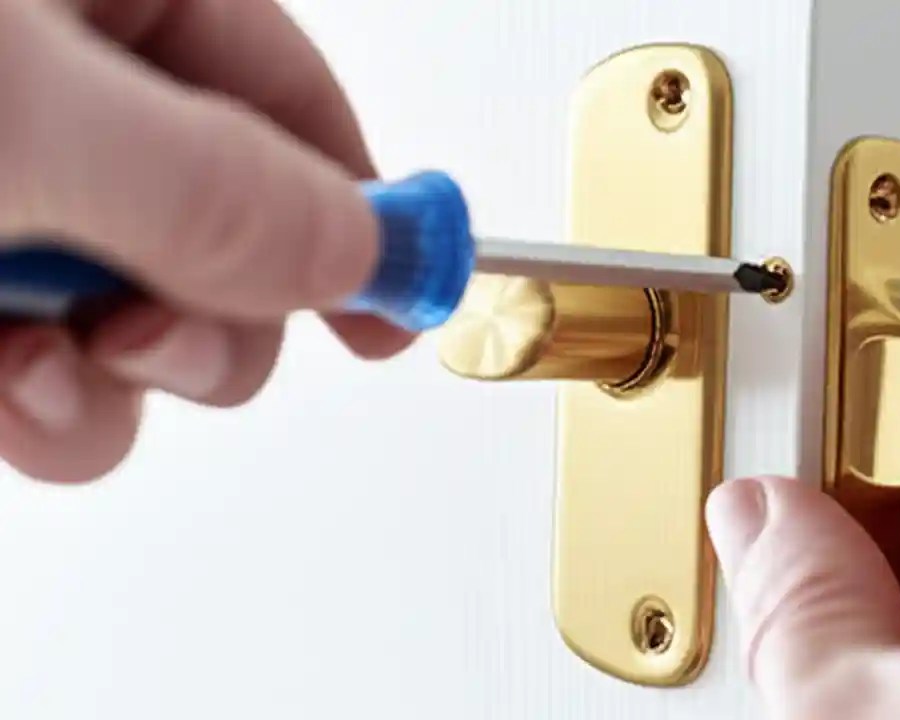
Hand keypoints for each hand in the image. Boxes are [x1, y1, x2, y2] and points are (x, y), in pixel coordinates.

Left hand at [0, 0, 411, 481]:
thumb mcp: (24, 119)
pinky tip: (5, 394)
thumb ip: (206, 188)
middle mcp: (57, 90)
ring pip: (138, 309)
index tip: (410, 291)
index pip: (283, 85)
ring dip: (118, 378)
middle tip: (162, 337)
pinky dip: (44, 401)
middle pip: (225, 221)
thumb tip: (352, 251)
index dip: (361, 192)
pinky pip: (51, 359)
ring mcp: (9, 188)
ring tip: (38, 371)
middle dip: (212, 314)